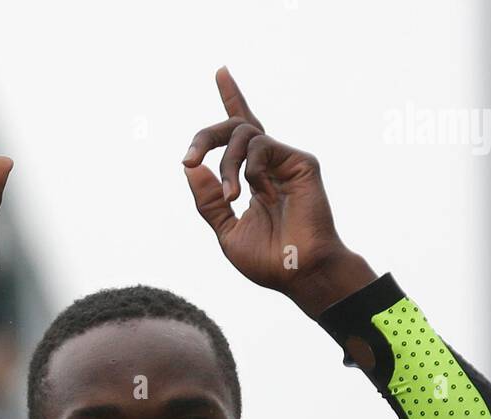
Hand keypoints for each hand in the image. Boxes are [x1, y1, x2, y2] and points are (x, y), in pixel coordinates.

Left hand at [182, 68, 374, 317]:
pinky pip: (262, 146)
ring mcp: (286, 161)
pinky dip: (249, 167)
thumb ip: (208, 201)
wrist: (299, 273)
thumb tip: (190, 169)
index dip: (232, 101)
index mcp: (254, 179)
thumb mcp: (226, 232)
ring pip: (244, 134)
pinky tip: (255, 191)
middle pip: (235, 128)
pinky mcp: (301, 160)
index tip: (221, 73)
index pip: (240, 137)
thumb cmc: (268, 260)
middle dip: (205, 137)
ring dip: (226, 164)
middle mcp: (270, 165)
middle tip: (189, 159)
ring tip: (230, 197)